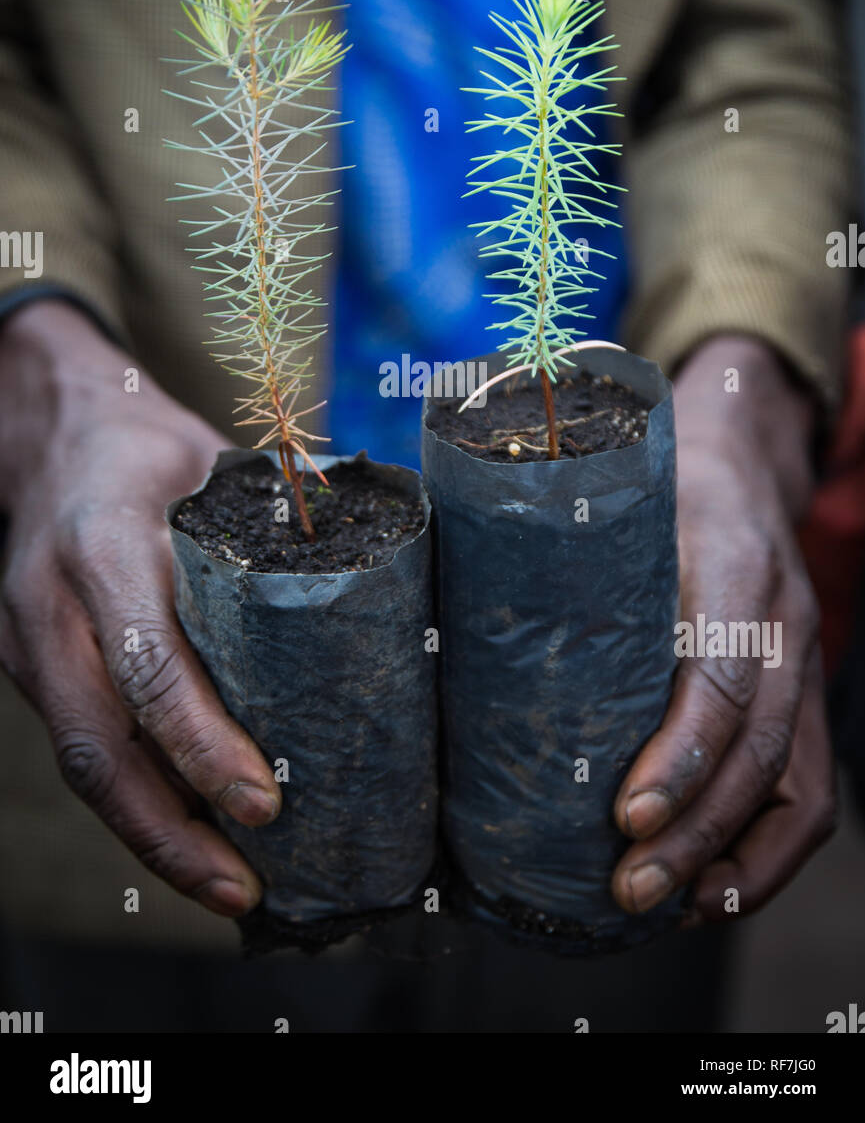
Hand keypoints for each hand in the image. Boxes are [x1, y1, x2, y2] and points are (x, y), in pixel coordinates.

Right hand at [0, 301, 280, 915]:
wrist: (53, 430)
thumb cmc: (147, 446)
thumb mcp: (211, 463)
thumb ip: (271, 529)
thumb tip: (377, 590)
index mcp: (102, 544)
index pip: (149, 663)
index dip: (203, 744)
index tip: (262, 803)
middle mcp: (49, 605)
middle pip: (99, 745)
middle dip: (172, 830)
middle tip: (248, 885)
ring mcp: (28, 643)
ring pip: (82, 763)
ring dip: (151, 836)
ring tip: (226, 886)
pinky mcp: (30, 667)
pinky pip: (82, 744)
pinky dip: (135, 800)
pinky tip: (190, 836)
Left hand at [611, 335, 836, 920]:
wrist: (743, 461)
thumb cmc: (663, 482)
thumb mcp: (620, 499)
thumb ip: (557, 552)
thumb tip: (444, 606)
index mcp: (732, 564)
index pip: (721, 677)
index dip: (679, 755)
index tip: (625, 814)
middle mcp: (783, 622)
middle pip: (760, 750)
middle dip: (694, 832)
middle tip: (625, 885)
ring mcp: (803, 664)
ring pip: (797, 786)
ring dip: (731, 859)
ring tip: (663, 906)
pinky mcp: (803, 696)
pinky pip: (808, 791)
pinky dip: (765, 853)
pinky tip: (709, 888)